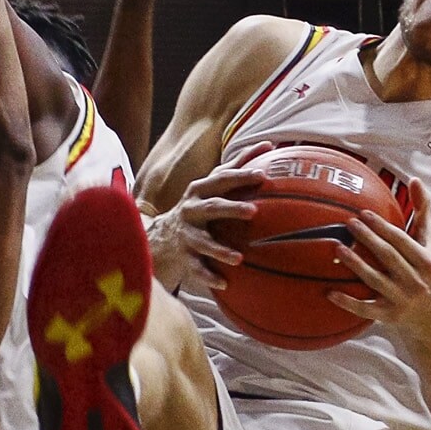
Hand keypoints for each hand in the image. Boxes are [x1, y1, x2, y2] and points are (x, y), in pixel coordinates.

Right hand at [144, 142, 271, 291]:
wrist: (160, 236)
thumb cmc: (199, 205)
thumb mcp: (212, 185)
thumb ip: (237, 166)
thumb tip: (270, 145)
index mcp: (200, 191)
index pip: (222, 180)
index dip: (241, 176)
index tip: (262, 175)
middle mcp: (191, 210)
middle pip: (212, 208)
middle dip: (231, 209)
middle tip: (254, 211)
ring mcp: (186, 235)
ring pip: (203, 243)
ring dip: (219, 249)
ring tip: (238, 258)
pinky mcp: (184, 256)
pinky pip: (197, 269)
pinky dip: (209, 276)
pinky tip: (225, 284)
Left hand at [328, 180, 430, 332]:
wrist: (428, 313)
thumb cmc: (423, 269)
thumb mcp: (427, 242)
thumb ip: (422, 212)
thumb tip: (416, 179)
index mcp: (426, 262)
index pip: (402, 241)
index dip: (382, 227)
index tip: (363, 214)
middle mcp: (416, 281)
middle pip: (389, 257)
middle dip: (368, 240)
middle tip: (348, 224)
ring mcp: (401, 300)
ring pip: (376, 281)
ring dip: (356, 265)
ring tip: (337, 249)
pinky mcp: (387, 316)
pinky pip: (365, 309)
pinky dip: (347, 302)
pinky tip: (329, 292)